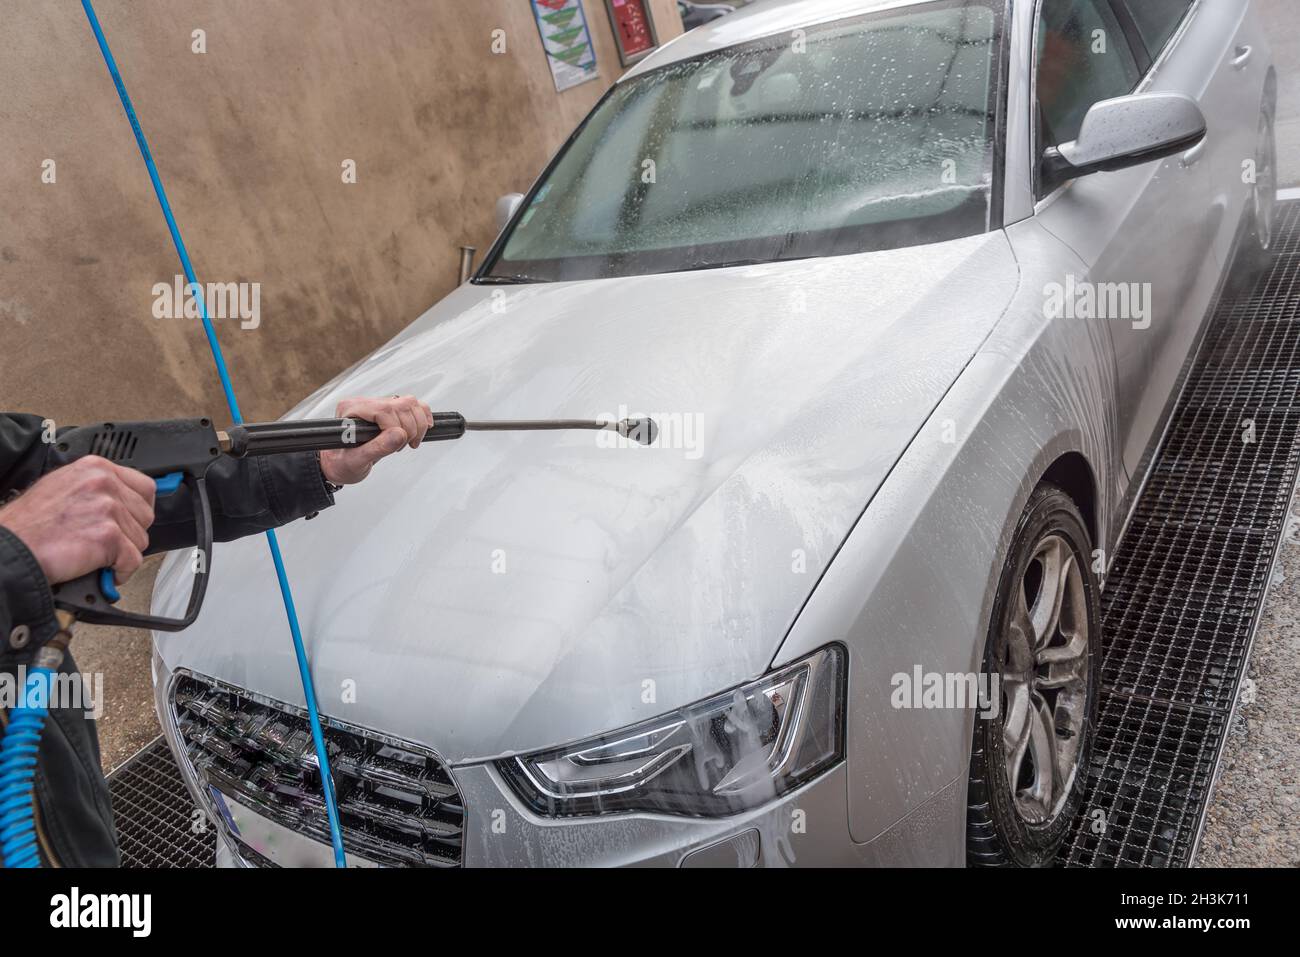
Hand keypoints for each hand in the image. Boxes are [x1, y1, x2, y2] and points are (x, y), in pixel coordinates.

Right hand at [0, 456, 155, 586]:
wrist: (10, 548)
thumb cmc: (29, 525)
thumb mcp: (64, 487)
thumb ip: (97, 489)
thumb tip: (124, 501)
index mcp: (96, 467)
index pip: (145, 487)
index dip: (138, 511)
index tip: (130, 522)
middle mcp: (103, 482)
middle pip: (146, 516)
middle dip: (130, 534)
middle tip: (105, 542)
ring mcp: (107, 507)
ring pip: (141, 540)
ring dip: (122, 554)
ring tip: (94, 554)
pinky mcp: (108, 535)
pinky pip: (133, 560)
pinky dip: (119, 572)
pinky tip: (100, 569)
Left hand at [319, 395, 433, 485]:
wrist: (340, 465)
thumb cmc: (341, 463)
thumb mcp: (355, 461)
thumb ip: (376, 448)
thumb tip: (399, 435)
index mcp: (351, 410)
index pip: (384, 409)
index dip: (396, 428)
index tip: (396, 445)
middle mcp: (365, 403)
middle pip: (401, 405)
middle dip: (409, 429)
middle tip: (403, 447)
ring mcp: (378, 405)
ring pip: (410, 403)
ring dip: (418, 425)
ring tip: (409, 442)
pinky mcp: (389, 410)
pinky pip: (413, 406)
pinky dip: (422, 417)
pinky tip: (420, 432)